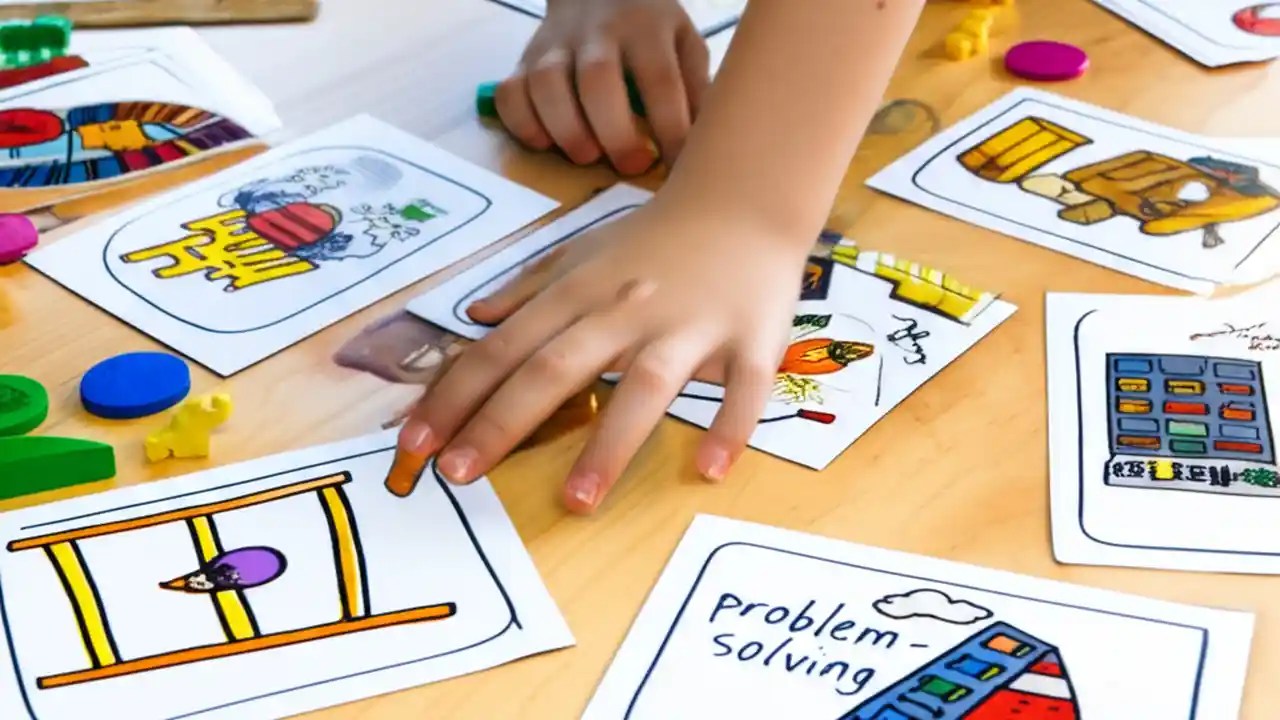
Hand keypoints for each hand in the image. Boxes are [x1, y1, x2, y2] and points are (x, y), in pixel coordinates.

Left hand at [387, 199, 807, 512]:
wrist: (746, 199)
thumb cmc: (658, 236)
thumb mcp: (583, 251)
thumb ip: (528, 288)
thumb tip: (473, 317)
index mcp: (580, 292)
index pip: (505, 348)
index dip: (456, 394)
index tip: (416, 443)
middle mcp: (626, 309)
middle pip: (557, 368)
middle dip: (503, 421)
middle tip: (458, 476)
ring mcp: (690, 326)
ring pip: (646, 385)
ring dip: (610, 444)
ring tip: (576, 503)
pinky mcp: (751, 340)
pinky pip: (742, 388)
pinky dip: (728, 427)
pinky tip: (709, 471)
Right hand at [496, 0, 709, 174]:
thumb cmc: (649, 29)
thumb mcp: (684, 44)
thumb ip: (695, 89)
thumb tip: (704, 146)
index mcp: (646, 28)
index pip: (660, 80)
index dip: (671, 128)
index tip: (679, 166)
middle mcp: (596, 32)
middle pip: (597, 80)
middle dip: (614, 133)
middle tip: (632, 165)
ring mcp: (554, 45)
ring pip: (547, 85)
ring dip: (566, 130)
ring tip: (587, 156)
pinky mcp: (523, 61)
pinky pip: (512, 94)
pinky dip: (524, 125)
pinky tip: (547, 142)